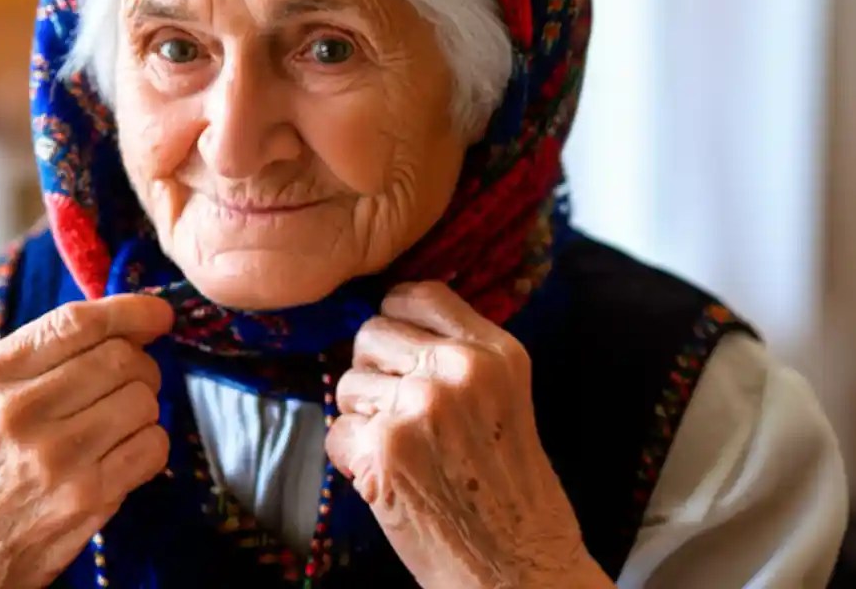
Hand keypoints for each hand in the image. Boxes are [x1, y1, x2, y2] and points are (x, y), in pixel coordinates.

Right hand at [0, 294, 174, 588]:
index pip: (76, 321)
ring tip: (118, 425)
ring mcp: (56, 456)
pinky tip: (123, 456)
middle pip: (121, 358)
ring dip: (144, 409)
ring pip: (144, 400)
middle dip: (142, 365)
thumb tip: (122, 321)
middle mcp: (19, 411)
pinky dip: (150, 446)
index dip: (128, 310)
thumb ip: (37, 357)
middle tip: (134, 381)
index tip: (156, 314)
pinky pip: (153, 447)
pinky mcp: (87, 497)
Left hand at [325, 282, 611, 588]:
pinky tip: (391, 479)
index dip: (395, 319)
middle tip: (404, 416)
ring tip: (405, 452)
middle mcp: (459, 370)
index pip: (417, 293)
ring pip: (347, 383)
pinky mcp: (384, 447)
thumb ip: (460, 352)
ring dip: (362, 420)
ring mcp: (420, 406)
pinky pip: (337, 432)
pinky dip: (352, 461)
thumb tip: (391, 314)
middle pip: (371, 333)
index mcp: (496, 352)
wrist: (518, 566)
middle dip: (374, 373)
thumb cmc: (507, 488)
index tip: (398, 351)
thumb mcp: (506, 396)